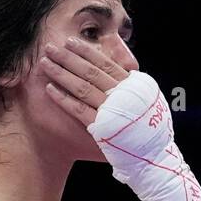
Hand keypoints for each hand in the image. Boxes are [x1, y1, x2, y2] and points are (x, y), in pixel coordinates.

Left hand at [41, 37, 200, 200]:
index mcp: (133, 86)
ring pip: (81, 86)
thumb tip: (123, 72)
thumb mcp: (149, 102)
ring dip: (61, 73)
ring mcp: (111, 110)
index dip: (87, 52)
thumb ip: (133, 87)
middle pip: (90, 71)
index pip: (106, 63)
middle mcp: (122, 94)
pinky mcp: (101, 127)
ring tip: (46, 63)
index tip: (72, 42)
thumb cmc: (151, 132)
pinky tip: (49, 89)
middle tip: (51, 46)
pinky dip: (63, 98)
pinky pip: (78, 109)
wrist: (154, 158)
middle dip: (68, 57)